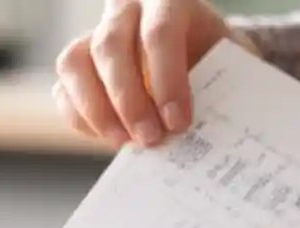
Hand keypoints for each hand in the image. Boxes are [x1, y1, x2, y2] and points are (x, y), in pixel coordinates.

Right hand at [53, 0, 257, 147]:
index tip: (179, 122)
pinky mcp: (79, 63)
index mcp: (169, 1)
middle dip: (129, 100)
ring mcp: (96, 33)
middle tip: (151, 139)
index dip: (166, 79)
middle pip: (110, 47)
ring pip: (75, 63)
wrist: (203, 53)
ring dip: (97, 108)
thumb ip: (230, 83)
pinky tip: (109, 137)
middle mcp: (125, 9)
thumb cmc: (220, 58)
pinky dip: (80, 115)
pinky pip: (63, 86)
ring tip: (125, 142)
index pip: (159, 33)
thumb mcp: (236, 62)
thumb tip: (226, 127)